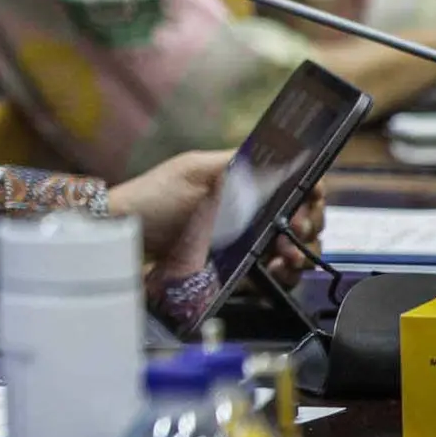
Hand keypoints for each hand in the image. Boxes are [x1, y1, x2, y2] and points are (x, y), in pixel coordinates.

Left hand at [111, 151, 326, 289]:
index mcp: (245, 180)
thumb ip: (233, 168)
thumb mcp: (192, 172)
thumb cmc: (152, 197)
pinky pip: (275, 272)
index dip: (310, 192)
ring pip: (295, 246)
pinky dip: (284, 274)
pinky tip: (276, 271)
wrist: (125, 235)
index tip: (308, 203)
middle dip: (309, 224)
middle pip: (303, 216)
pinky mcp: (240, 264)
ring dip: (299, 251)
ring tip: (285, 256)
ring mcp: (248, 237)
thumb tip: (276, 163)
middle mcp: (253, 208)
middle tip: (295, 231)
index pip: (294, 181)